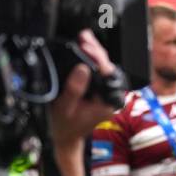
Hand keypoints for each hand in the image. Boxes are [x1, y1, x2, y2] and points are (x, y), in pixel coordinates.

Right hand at [49, 29, 118, 151]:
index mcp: (107, 102)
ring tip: (84, 38)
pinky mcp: (99, 91)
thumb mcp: (65, 108)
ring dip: (94, 53)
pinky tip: (84, 50)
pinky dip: (91, 60)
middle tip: (84, 37)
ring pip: (104, 68)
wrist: (64, 139)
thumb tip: (82, 68)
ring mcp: (106, 93)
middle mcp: (110, 97)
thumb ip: (74, 89)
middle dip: (96, 50)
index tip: (86, 46)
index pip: (107, 74)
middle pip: (108, 67)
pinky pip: (98, 73)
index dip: (97, 57)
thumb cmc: (64, 127)